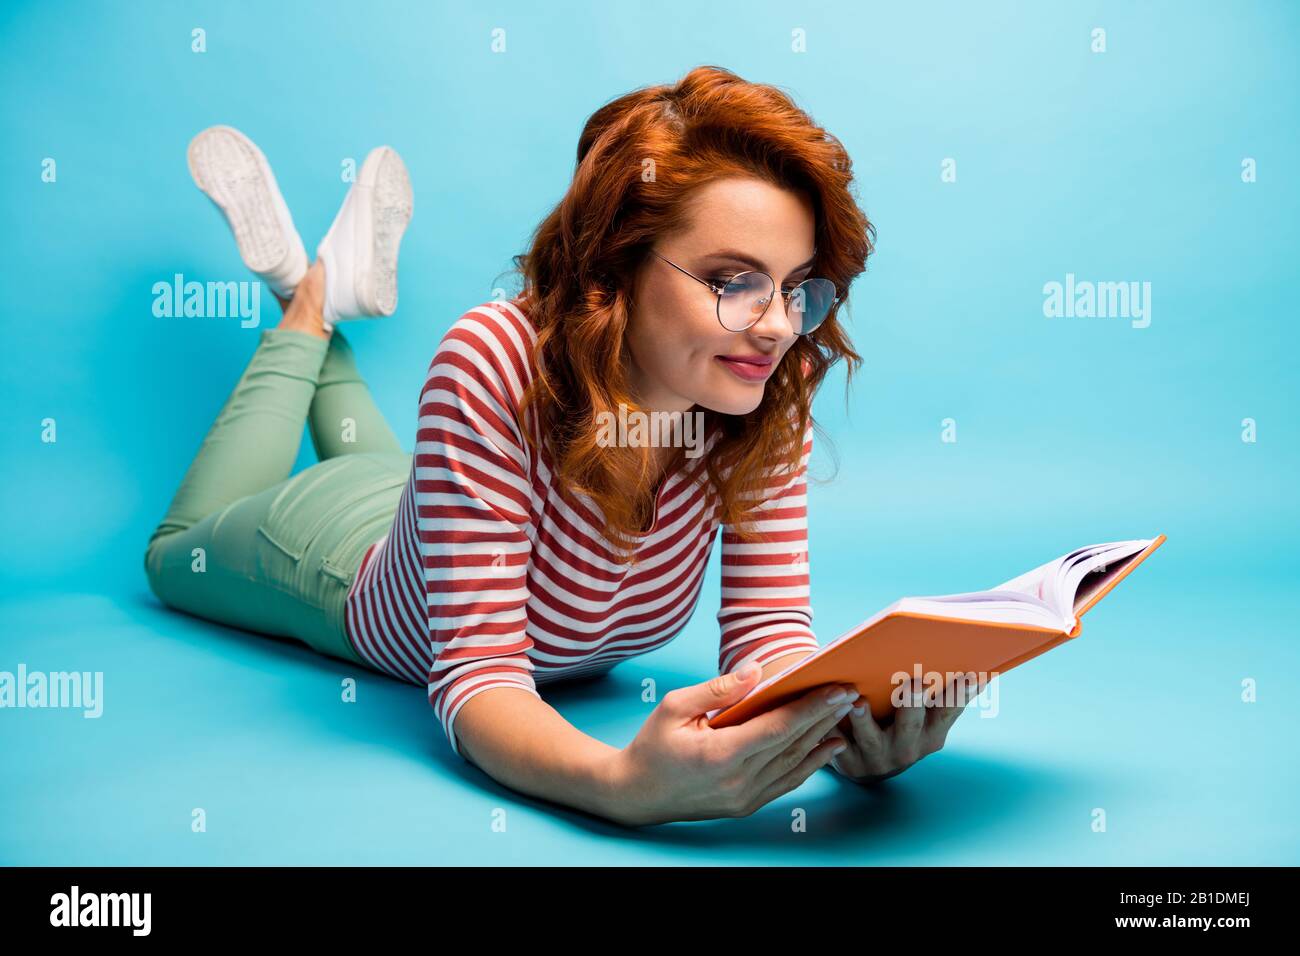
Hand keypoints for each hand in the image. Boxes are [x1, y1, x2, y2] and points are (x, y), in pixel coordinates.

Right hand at [607, 665, 858, 825]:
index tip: (837, 688)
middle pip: (793, 744)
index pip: (778, 728)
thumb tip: (756, 670)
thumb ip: (718, 689)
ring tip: (846, 712)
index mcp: (720, 755)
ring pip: (795, 764)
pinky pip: (788, 782)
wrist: (635, 794)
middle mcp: (738, 781)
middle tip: (851, 691)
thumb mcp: (674, 707)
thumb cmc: (651, 746)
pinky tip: (829, 745)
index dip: (811, 707)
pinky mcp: (747, 805)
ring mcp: (745, 798)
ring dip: (823, 737)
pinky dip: (812, 763)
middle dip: (825, 716)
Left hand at [828, 675, 971, 784]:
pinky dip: (833, 726)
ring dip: (864, 720)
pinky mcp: (848, 760)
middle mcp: (908, 749)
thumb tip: (978, 668)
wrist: (865, 763)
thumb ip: (944, 698)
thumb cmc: (899, 727)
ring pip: (870, 737)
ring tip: (858, 702)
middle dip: (911, 704)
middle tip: (912, 683)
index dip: (958, 695)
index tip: (970, 673)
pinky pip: (838, 741)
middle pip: (910, 725)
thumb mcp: (925, 721)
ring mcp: (877, 757)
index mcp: (931, 735)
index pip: (947, 712)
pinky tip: (828, 711)